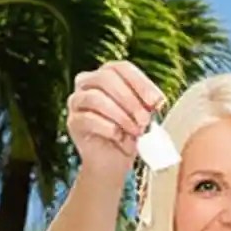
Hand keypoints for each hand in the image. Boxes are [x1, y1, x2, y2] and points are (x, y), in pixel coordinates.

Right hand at [66, 61, 165, 176]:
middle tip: (145, 120)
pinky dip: (109, 129)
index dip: (141, 83)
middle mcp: (88, 83)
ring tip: (135, 131)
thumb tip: (155, 102)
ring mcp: (77, 101)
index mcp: (108, 75)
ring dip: (120, 116)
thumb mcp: (143, 116)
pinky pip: (88, 119)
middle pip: (106, 79)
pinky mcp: (73, 122)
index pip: (122, 68)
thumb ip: (147, 105)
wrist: (113, 163)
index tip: (157, 102)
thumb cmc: (129, 133)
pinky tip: (120, 138)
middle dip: (130, 100)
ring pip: (95, 98)